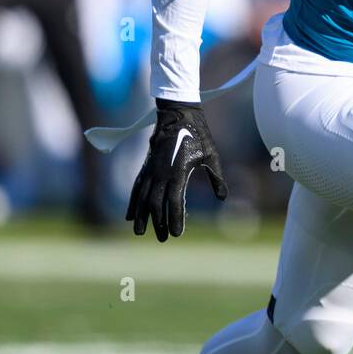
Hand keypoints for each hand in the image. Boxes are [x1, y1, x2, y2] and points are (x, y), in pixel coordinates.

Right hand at [127, 100, 227, 240]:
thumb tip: (223, 198)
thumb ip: (216, 177)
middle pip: (156, 204)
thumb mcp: (211, 155)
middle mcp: (161, 173)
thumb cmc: (198, 134)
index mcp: (178, 171)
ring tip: (140, 233)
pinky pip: (137, 187)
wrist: (177, 114)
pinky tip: (129, 215)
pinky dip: (132, 202)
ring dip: (141, 216)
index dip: (175, 219)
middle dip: (158, 223)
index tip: (177, 234)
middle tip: (163, 239)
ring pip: (143, 197)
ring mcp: (151, 170)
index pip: (174, 201)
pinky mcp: (146, 166)